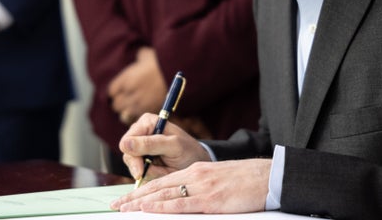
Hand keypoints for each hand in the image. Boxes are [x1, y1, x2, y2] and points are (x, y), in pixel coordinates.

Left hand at [108, 47, 166, 124]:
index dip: (116, 91)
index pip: (112, 91)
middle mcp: (130, 92)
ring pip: (124, 113)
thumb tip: (138, 59)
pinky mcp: (149, 110)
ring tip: (134, 106)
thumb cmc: (161, 62)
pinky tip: (142, 109)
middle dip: (121, 102)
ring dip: (128, 110)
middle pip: (116, 104)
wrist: (176, 73)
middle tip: (127, 100)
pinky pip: (136, 117)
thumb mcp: (145, 54)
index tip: (122, 90)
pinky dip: (137, 115)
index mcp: (126, 79)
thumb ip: (138, 58)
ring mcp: (139, 103)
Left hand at [111, 158, 270, 213]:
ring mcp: (201, 188)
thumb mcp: (216, 179)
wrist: (266, 176)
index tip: (126, 199)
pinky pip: (183, 204)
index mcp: (194, 172)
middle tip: (116, 205)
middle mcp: (194, 176)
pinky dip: (164, 207)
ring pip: (165, 195)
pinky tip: (151, 209)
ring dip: (142, 203)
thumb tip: (182, 199)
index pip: (161, 181)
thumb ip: (198, 187)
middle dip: (134, 197)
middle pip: (157, 187)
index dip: (141, 190)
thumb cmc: (244, 180)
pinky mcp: (211, 200)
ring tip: (125, 209)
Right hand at [119, 112, 210, 180]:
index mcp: (147, 122)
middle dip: (139, 166)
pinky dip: (149, 176)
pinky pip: (138, 172)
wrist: (196, 163)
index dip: (133, 155)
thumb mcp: (174, 146)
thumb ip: (150, 144)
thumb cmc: (188, 150)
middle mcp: (141, 133)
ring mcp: (141, 147)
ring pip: (131, 165)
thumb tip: (126, 144)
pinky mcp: (143, 160)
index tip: (142, 169)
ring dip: (146, 172)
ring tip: (163, 170)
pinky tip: (161, 172)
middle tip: (154, 173)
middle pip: (127, 154)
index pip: (126, 140)